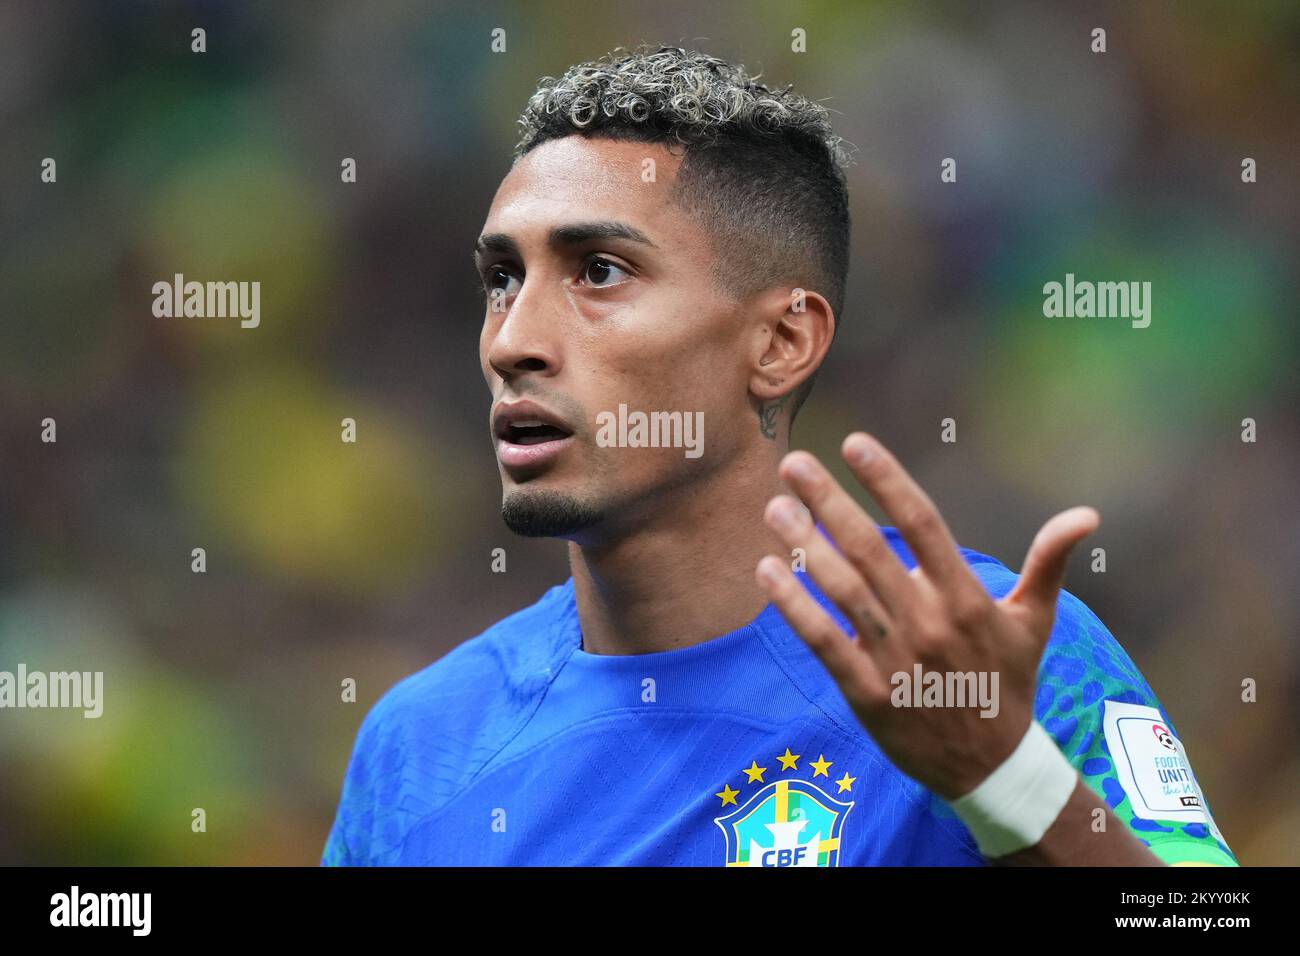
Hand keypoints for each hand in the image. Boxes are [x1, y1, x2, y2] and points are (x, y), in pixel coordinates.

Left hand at [755, 431, 1098, 801]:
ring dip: (803, 545)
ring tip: (774, 508)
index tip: (854, 443)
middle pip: (870, 549)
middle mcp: (930, 622)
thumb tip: (1088, 515)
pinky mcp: (867, 694)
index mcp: (968, 598)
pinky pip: (823, 642)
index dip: (887, 480)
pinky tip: (766, 570)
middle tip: (794, 464)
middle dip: (828, 502)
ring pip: (842, 591)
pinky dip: (793, 606)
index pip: (923, 524)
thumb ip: (1049, 563)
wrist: (993, 768)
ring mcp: (896, 659)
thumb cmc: (1008, 683)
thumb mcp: (1035, 622)